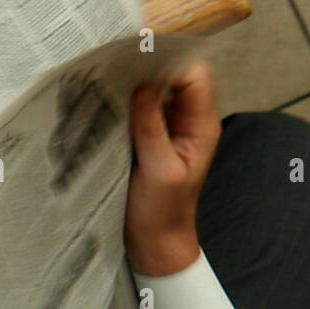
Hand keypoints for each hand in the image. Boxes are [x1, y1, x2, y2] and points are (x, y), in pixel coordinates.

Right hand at [124, 62, 220, 275]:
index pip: (194, 75)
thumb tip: (142, 87)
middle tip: (120, 73)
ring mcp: (168, 127)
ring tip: (111, 87)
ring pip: (154, 90)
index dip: (171, 63)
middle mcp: (187, 120)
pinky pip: (139, 108)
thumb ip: (152, 127)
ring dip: (134, 87)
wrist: (154, 244)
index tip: (141, 66)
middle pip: (174, 76)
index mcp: (201, 126)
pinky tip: (108, 105)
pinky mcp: (149, 136)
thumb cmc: (163, 214)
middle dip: (149, 71)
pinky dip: (125, 104)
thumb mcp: (159, 171)